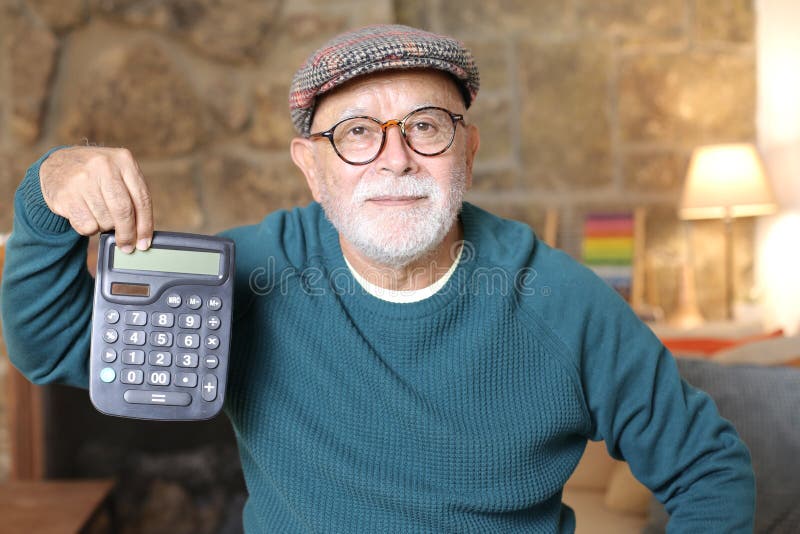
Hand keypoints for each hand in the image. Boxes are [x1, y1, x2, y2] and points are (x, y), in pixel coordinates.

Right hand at [39, 146, 153, 252]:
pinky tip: (85, 215)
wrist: (58, 165)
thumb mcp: (119, 174)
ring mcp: (82, 180)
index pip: (142, 199)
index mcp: (123, 160)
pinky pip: (86, 226)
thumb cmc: (97, 175)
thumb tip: (142, 235)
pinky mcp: (65, 195)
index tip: (144, 242)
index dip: (145, 225)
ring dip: (105, 227)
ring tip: (99, 215)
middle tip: (127, 246)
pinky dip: (89, 228)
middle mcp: (103, 166)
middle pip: (124, 211)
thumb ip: (133, 197)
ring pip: (105, 220)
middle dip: (127, 234)